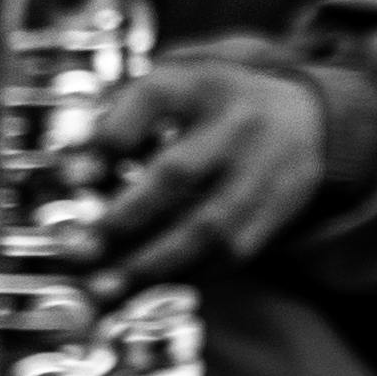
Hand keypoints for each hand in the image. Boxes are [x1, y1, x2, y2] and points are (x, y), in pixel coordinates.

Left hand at [78, 52, 330, 296]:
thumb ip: (120, 122)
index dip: (109, 138)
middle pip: (178, 172)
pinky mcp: (276, 210)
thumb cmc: (212, 107)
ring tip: (102, 288)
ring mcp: (261, 170)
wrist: (306, 115)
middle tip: (77, 250)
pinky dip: (182, 276)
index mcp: (200, 84)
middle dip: (123, 218)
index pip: (152, 98)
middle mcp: (235, 123)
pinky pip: (228, 254)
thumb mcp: (172, 90)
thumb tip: (70, 174)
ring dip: (149, 265)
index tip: (72, 176)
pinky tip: (143, 292)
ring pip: (207, 226)